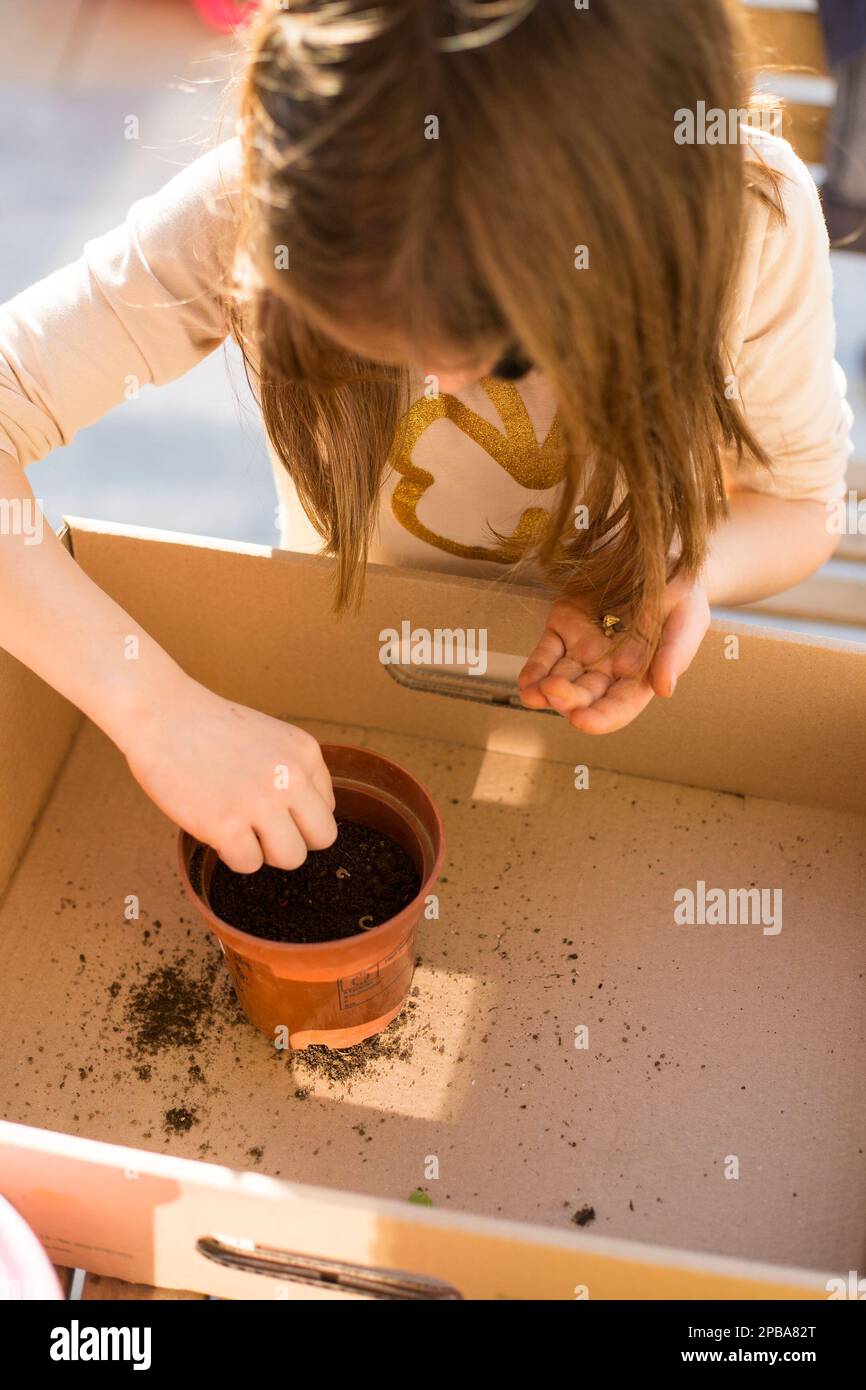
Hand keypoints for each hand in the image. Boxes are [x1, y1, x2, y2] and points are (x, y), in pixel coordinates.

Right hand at [122, 672, 336, 871]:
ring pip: (292, 858)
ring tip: (238, 831)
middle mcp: (291, 777)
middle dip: (292, 840)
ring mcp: (261, 802)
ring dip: (264, 853)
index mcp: (305, 754)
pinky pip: (249, 864)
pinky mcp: (227, 824)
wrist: (161, 713)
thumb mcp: (271, 740)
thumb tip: (302, 824)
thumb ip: (293, 774)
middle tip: (259, 830)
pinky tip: (215, 830)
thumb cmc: (209, 729)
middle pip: (322, 838)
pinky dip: (231, 855)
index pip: (326, 809)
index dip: (296, 816)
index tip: (268, 807)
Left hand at [518, 573, 709, 733]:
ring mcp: (583, 649)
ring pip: (560, 679)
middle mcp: (608, 668)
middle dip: (567, 700)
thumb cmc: (681, 593)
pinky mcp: (563, 627)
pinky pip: (545, 653)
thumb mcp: (687, 617)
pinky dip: (534, 669)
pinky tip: (526, 682)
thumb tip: (664, 690)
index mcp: (640, 674)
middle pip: (585, 695)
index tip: (582, 721)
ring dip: (544, 690)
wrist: (658, 554)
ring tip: (533, 694)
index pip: (619, 706)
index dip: (601, 717)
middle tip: (553, 692)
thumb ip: (676, 652)